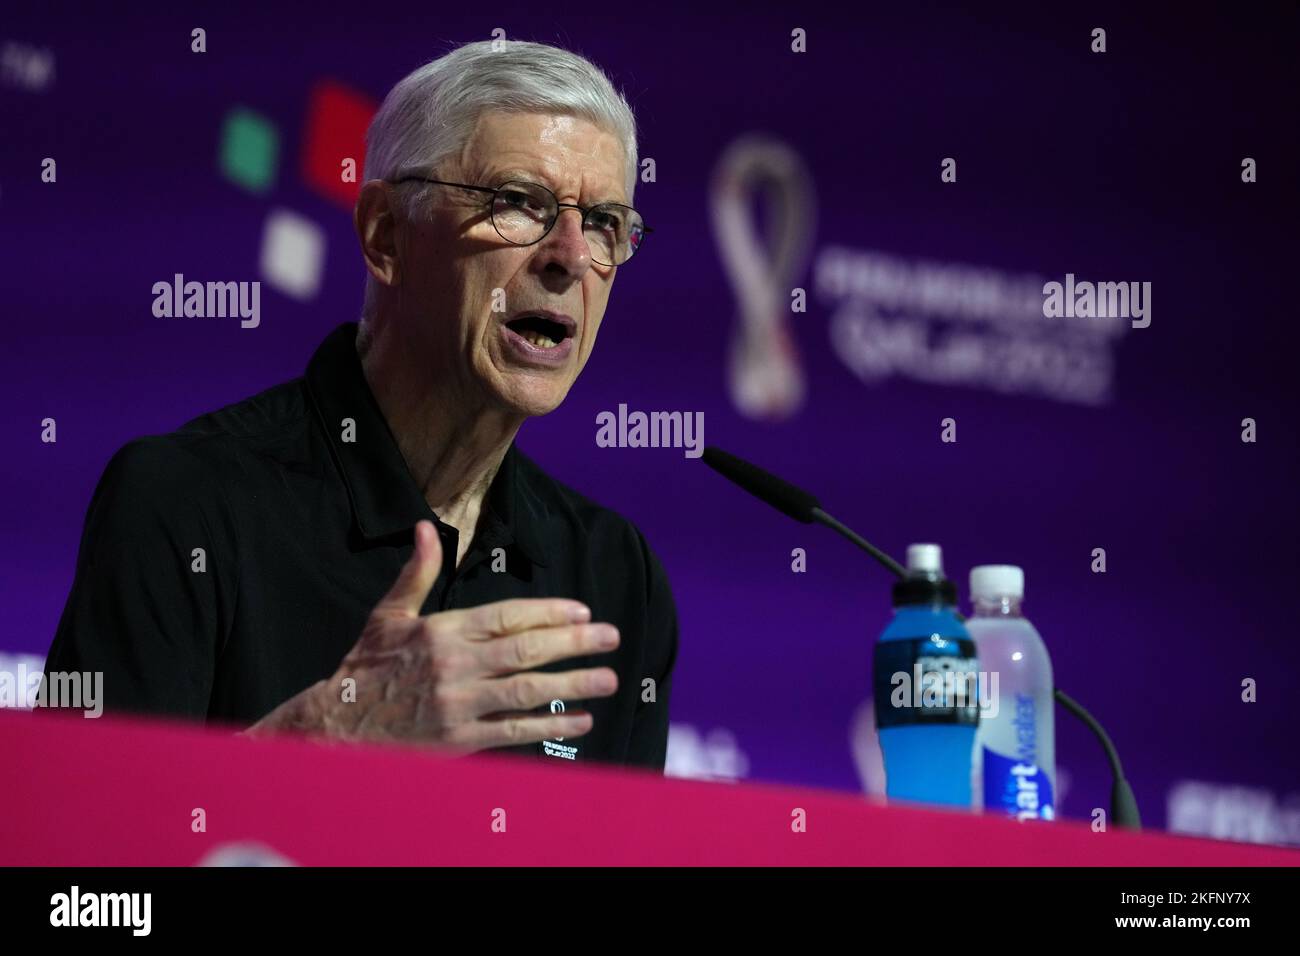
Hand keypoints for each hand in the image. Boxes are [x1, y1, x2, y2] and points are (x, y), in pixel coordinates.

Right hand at [244, 519, 618, 749]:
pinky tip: (580, 719)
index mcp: (443, 631)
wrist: (337, 725)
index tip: (583, 612)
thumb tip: (425, 528)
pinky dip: (549, 725)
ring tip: (608, 680)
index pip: (507, 616)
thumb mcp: (388, 614)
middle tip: (611, 638)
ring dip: (572, 685)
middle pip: (525, 651)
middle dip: (574, 644)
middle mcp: (455, 665)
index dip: (549, 613)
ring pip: (526, 691)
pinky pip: (513, 731)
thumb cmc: (367, 666)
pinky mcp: (459, 739)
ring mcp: (459, 704)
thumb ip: (417, 573)